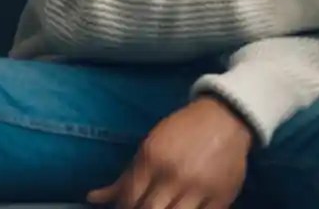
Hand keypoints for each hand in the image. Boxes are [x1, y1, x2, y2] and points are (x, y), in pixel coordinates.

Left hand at [87, 96, 251, 208]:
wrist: (225, 118)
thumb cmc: (182, 130)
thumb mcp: (149, 146)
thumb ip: (125, 177)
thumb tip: (93, 199)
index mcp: (153, 159)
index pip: (128, 200)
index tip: (128, 207)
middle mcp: (174, 176)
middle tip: (145, 207)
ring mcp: (199, 189)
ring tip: (163, 206)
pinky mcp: (221, 198)